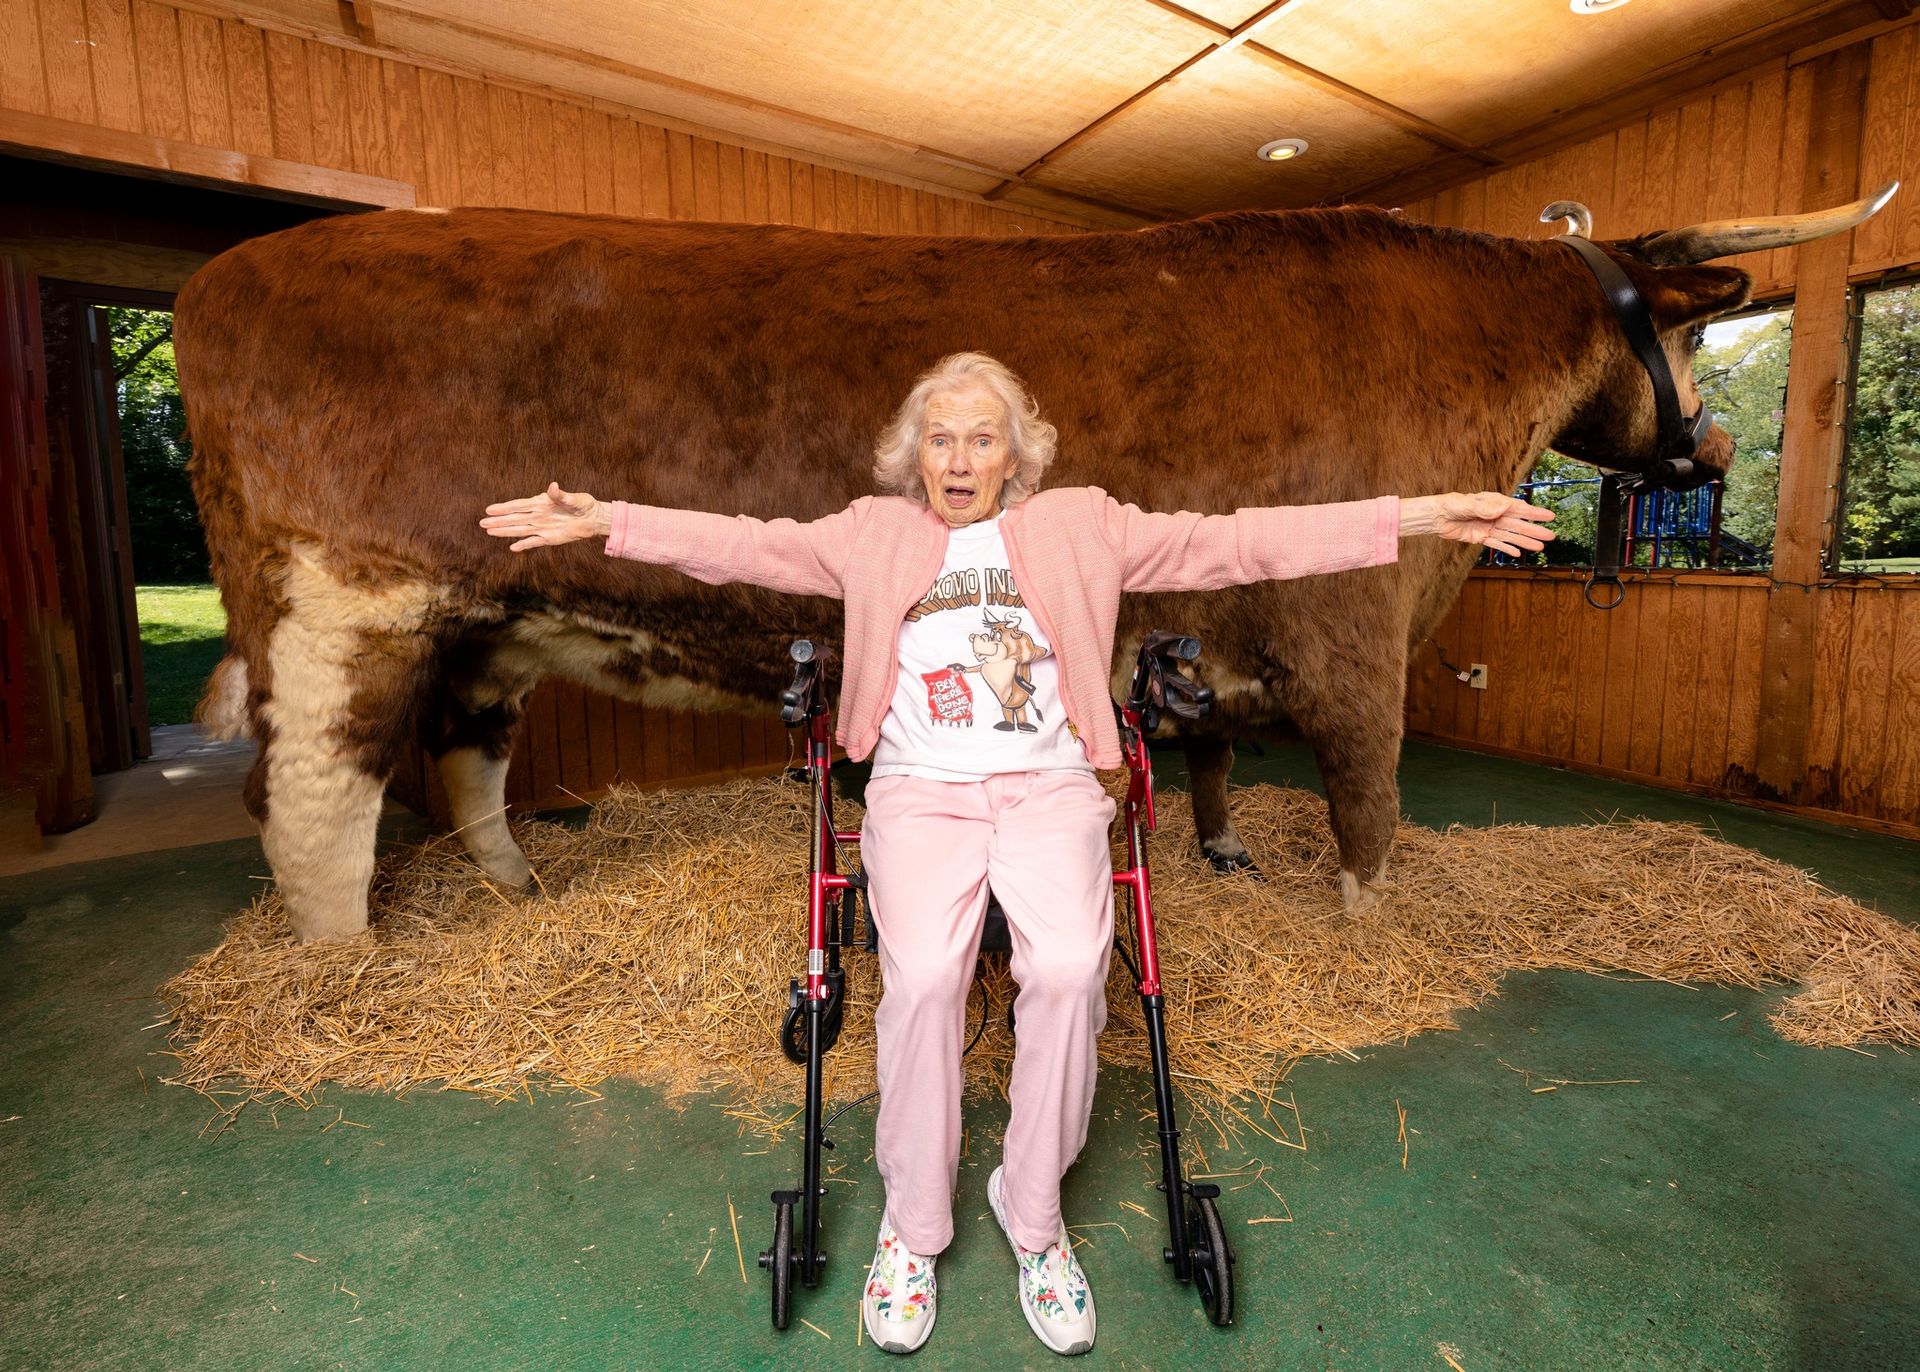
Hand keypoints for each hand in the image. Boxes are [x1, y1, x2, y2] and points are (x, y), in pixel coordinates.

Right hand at [480, 482, 612, 551]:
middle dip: (498, 521)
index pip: (519, 505)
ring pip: (520, 530)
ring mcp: (542, 527)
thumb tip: (553, 486)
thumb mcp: (574, 499)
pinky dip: (524, 545)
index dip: (504, 507)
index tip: (490, 509)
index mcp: (541, 503)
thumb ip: (561, 496)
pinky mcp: (549, 538)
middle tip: (482, 522)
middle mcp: (538, 515)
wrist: (593, 519)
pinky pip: (534, 542)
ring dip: (505, 531)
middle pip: (515, 519)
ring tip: (489, 532)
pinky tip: (512, 548)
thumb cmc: (583, 504)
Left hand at [1400, 492, 1555, 556]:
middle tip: (1551, 536)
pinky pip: (1497, 544)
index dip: (1534, 513)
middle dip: (1534, 531)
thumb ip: (1484, 508)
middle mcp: (1494, 515)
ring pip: (1510, 536)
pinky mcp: (1480, 537)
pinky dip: (1507, 548)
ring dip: (1524, 542)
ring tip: (1540, 547)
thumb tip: (1502, 508)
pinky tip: (1518, 553)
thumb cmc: (1452, 505)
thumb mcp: (1467, 504)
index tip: (1550, 516)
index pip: (1518, 510)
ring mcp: (1488, 527)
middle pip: (1518, 525)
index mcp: (1495, 503)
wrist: (1437, 516)